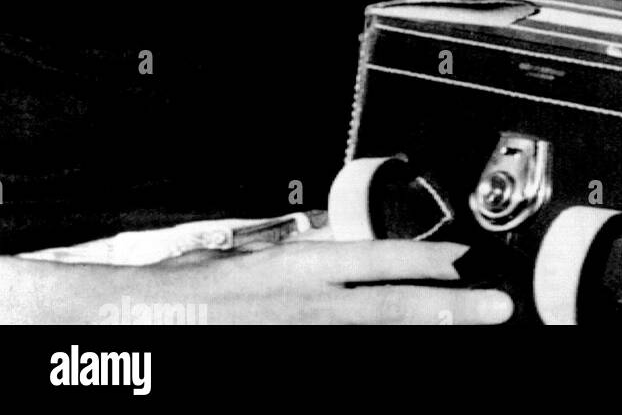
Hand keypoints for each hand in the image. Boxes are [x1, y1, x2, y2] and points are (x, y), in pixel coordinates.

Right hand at [2, 240, 512, 324]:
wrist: (118, 322)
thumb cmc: (179, 293)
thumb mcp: (247, 263)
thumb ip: (298, 265)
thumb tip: (340, 264)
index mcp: (293, 266)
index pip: (376, 258)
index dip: (426, 259)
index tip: (465, 259)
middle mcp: (301, 301)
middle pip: (392, 306)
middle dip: (451, 307)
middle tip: (499, 307)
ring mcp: (292, 336)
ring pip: (374, 337)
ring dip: (421, 333)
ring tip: (468, 331)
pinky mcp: (278, 366)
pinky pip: (339, 367)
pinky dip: (374, 366)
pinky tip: (402, 366)